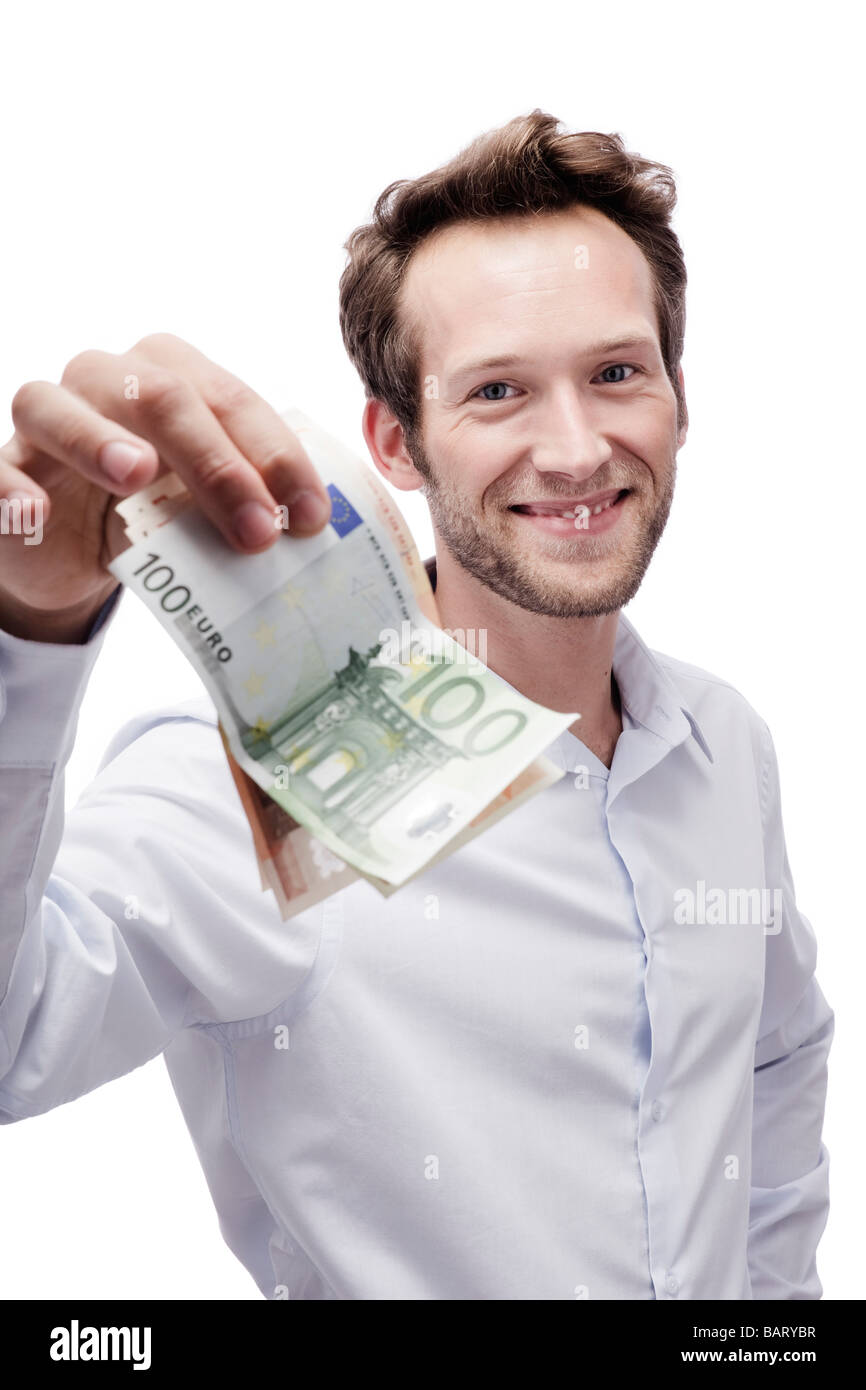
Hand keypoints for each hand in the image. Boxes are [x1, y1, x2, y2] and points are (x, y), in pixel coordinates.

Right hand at [0, 333, 331, 641]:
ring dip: (98, 439)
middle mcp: (104, 380)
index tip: (311, 518)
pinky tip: (37, 512)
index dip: (275, 456)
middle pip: (159, 397)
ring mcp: (44, 421)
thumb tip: (312, 533)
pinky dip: (13, 489)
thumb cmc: (153, 514)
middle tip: (257, 530)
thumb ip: (247, 505)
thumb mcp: (205, 509)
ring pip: (57, 406)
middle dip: (216, 463)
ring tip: (137, 475)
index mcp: (171, 375)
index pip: (231, 399)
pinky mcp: (0, 468)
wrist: (72, 553)